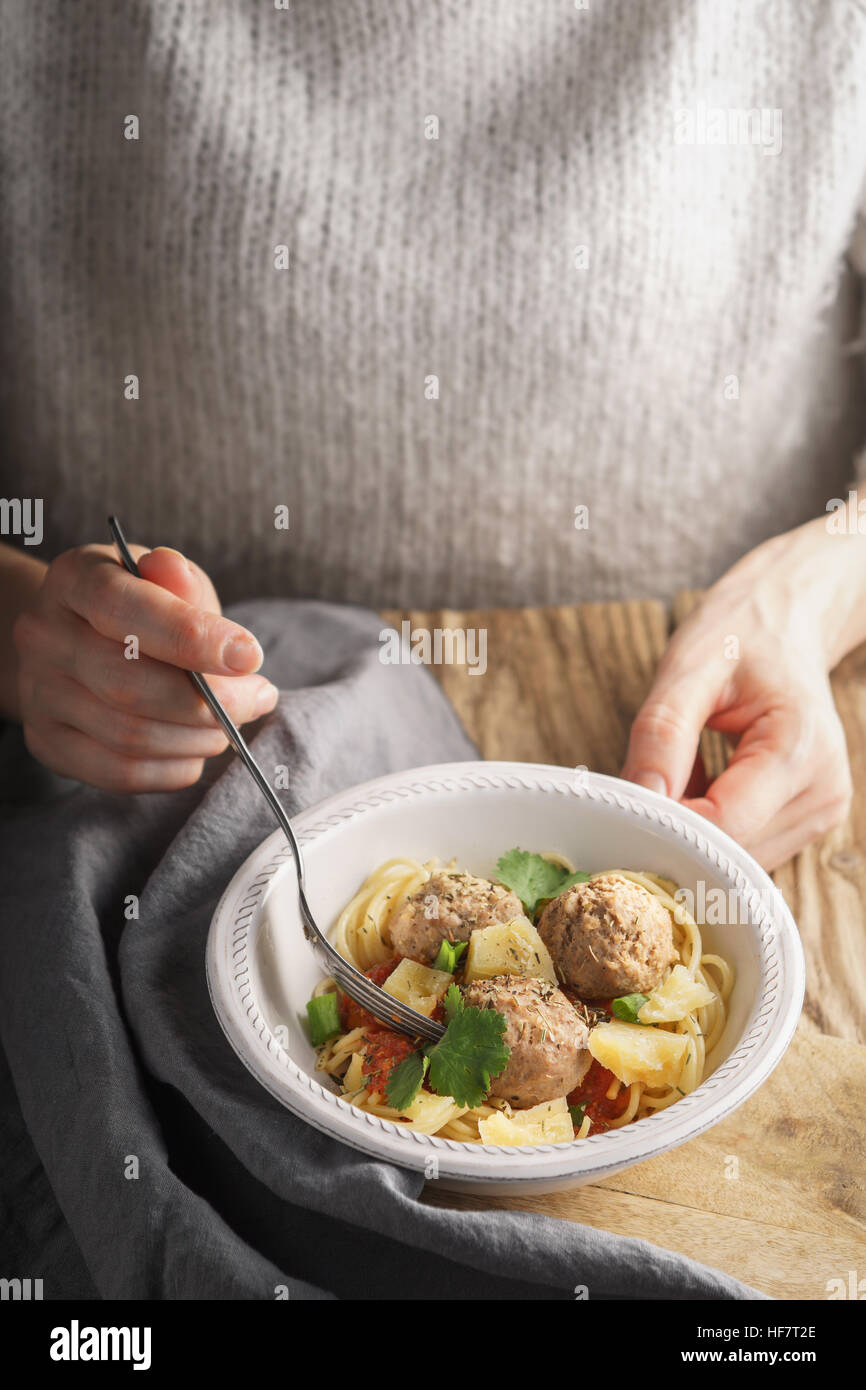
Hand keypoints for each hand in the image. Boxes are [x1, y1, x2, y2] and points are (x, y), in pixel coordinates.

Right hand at [13, 544, 277, 792]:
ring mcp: (40, 693)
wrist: (82, 640)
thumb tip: (198, 600)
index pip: (122, 608)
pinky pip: (120, 773)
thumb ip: (184, 587)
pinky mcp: (49, 743)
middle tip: (258, 698)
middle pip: (128, 684)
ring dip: (199, 737)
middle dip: (211, 700)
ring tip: (229, 723)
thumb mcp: (169, 580)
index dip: (192, 636)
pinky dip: (175, 768)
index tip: (250, 656)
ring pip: (129, 735)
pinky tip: (197, 749)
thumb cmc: (142, 606)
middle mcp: (44, 636)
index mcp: (73, 580)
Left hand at [622, 514, 865, 869]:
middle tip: (639, 787)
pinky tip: (700, 783)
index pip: (725, 824)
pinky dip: (711, 826)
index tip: (625, 803)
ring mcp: (820, 811)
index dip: (668, 823)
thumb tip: (639, 798)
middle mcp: (822, 791)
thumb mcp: (688, 667)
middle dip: (677, 830)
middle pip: (733, 849)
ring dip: (694, 830)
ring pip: (737, 857)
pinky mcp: (807, 819)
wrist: (786, 621)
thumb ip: (662, 733)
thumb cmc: (740, 634)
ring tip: (680, 772)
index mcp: (800, 748)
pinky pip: (745, 846)